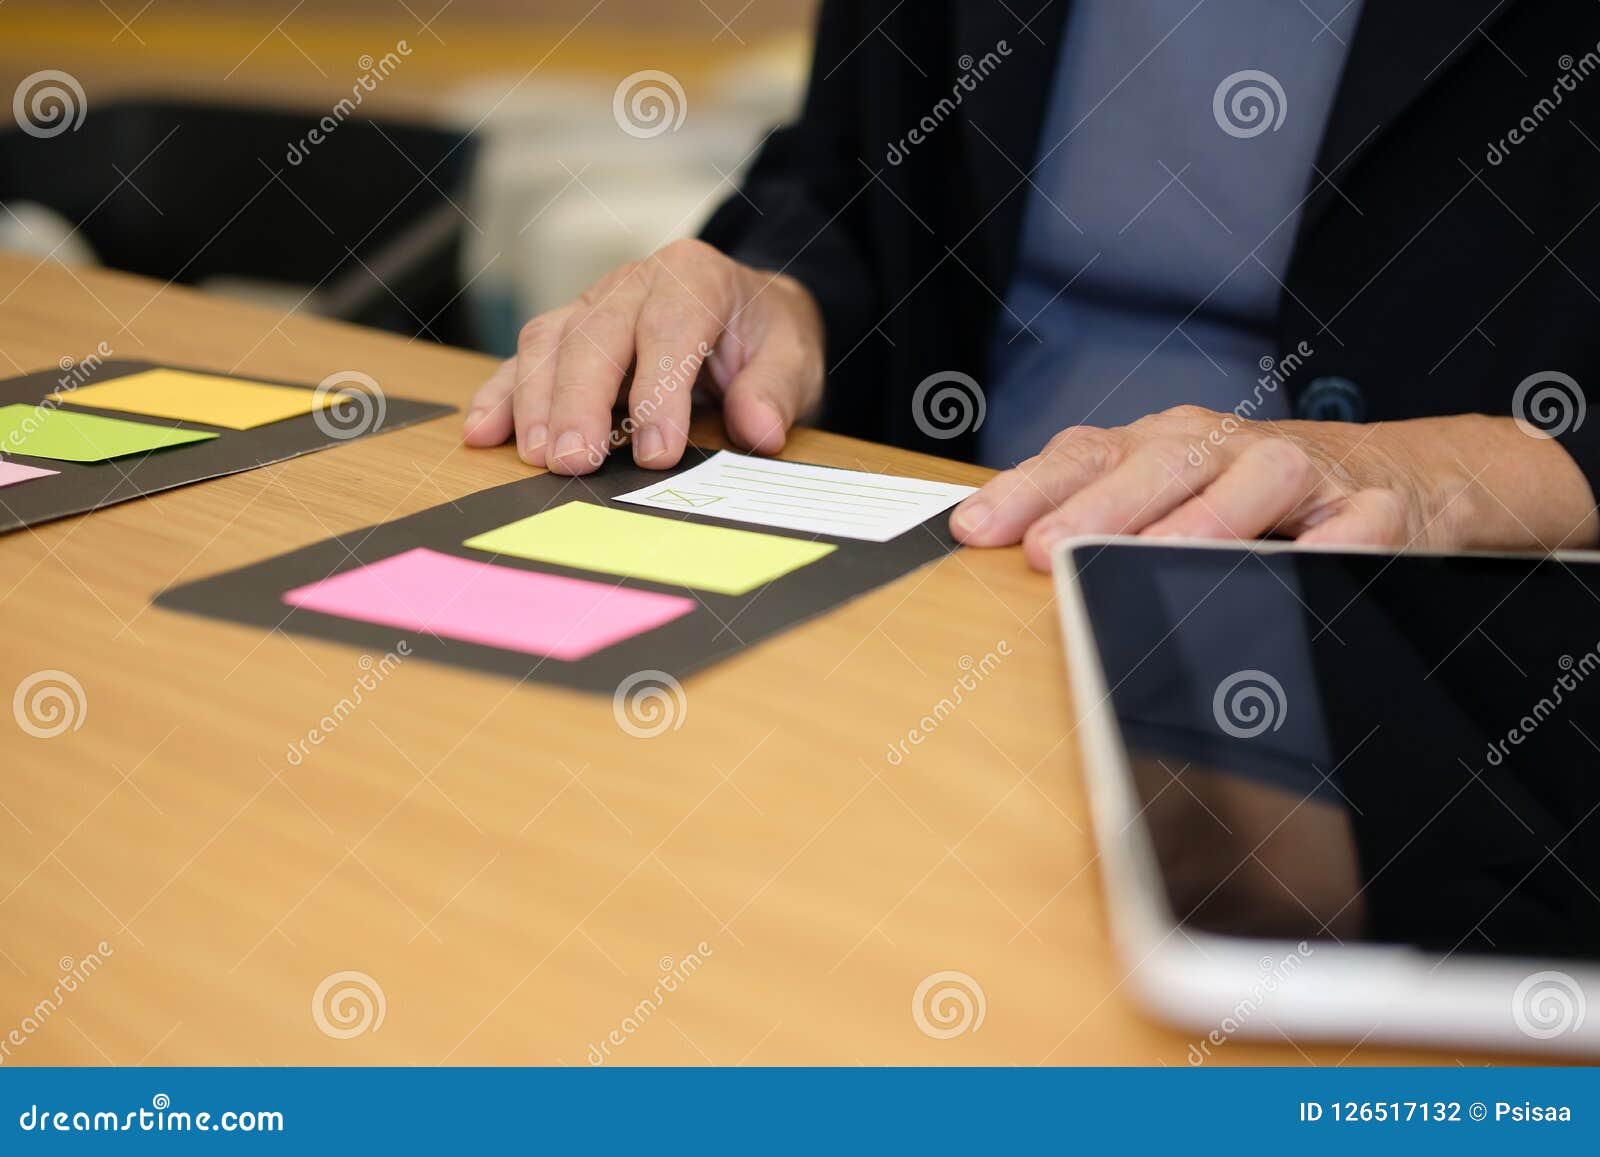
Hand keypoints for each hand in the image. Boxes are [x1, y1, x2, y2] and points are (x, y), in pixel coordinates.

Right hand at [462, 239, 824, 473]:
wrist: (747, 310)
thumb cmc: (763, 335)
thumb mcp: (794, 356)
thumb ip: (776, 390)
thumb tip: (759, 428)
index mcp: (694, 276)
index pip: (669, 329)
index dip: (659, 393)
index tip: (656, 454)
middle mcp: (635, 283)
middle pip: (595, 336)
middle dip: (580, 403)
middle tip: (575, 462)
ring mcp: (593, 305)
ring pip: (549, 342)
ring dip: (535, 402)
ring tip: (536, 457)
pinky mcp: (568, 332)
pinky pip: (524, 358)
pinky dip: (501, 395)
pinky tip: (483, 432)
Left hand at [949, 405, 1599, 569]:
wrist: (1390, 476)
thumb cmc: (1249, 493)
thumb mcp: (1166, 492)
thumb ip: (1093, 510)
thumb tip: (995, 545)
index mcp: (1162, 445)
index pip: (1084, 455)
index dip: (1028, 488)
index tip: (976, 528)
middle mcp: (1222, 447)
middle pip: (1158, 464)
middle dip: (1099, 508)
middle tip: (1050, 552)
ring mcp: (1300, 471)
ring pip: (1255, 481)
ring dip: (1205, 519)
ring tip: (1159, 556)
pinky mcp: (1370, 506)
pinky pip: (1355, 523)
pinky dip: (1333, 543)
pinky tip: (1307, 566)